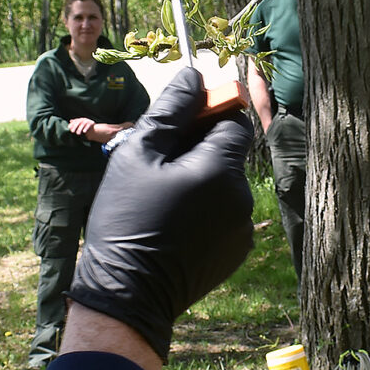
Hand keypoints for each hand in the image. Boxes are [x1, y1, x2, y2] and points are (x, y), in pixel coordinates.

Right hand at [69, 68, 253, 359]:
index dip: (208, 114)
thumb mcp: (138, 155)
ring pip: (226, 185)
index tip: (178, 126)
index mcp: (221, 168)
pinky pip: (225, 215)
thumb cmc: (126, 220)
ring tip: (160, 200)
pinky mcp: (235, 252)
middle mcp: (242, 197)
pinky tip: (172, 226)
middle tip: (158, 166)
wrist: (127, 296)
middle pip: (229, 153)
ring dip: (201, 181)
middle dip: (199, 150)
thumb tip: (193, 74)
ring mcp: (243, 229)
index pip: (234, 119)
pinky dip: (205, 212)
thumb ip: (171, 111)